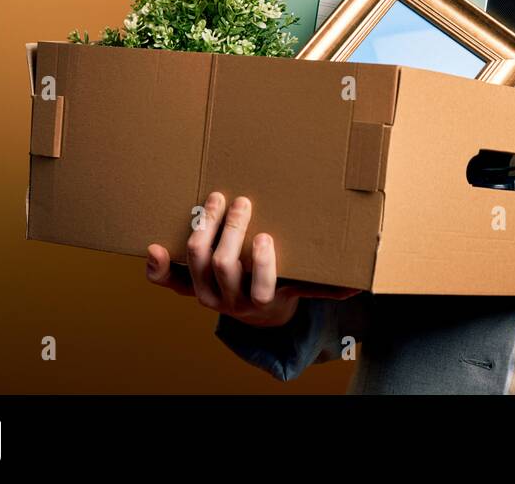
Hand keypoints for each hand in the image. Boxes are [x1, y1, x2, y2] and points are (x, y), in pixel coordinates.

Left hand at [145, 191, 362, 327]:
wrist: (253, 313)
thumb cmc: (280, 289)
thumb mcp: (301, 289)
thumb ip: (326, 287)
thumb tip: (360, 286)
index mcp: (261, 300)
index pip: (261, 286)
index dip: (261, 264)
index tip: (265, 237)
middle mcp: (230, 301)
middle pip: (224, 266)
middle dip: (232, 231)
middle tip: (241, 202)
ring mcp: (205, 294)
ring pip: (197, 264)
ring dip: (203, 231)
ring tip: (213, 202)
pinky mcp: (187, 288)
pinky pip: (167, 282)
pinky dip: (158, 267)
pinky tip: (154, 247)